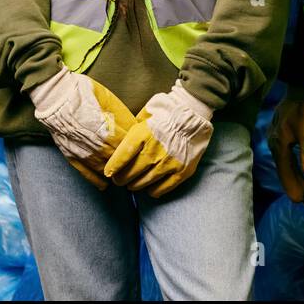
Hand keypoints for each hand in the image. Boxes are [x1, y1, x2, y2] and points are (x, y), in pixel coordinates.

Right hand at [29, 64, 137, 189]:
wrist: (57, 97)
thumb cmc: (86, 95)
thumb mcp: (112, 102)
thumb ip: (125, 120)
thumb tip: (135, 131)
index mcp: (114, 133)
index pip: (134, 149)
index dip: (140, 149)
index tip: (144, 148)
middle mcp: (102, 148)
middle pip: (123, 164)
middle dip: (131, 164)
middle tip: (137, 164)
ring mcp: (87, 155)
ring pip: (108, 172)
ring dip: (117, 174)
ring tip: (123, 174)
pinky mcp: (73, 157)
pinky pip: (89, 176)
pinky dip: (98, 181)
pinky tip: (104, 184)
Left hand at [104, 83, 213, 197]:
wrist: (194, 113)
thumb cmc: (167, 112)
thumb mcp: (145, 114)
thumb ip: (133, 128)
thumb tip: (119, 140)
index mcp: (142, 134)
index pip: (121, 158)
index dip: (112, 168)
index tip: (109, 172)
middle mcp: (154, 151)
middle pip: (129, 174)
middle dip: (121, 179)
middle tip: (120, 179)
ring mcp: (168, 163)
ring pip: (143, 184)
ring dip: (134, 185)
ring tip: (133, 183)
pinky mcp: (181, 171)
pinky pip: (161, 189)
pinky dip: (152, 191)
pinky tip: (150, 187)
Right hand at [267, 89, 303, 204]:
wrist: (296, 89)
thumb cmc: (303, 107)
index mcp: (280, 144)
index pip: (286, 171)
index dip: (294, 187)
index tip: (301, 201)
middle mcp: (274, 144)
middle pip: (284, 170)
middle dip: (295, 186)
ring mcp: (274, 140)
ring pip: (284, 165)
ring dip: (294, 178)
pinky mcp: (278, 136)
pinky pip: (285, 157)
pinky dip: (291, 168)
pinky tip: (297, 173)